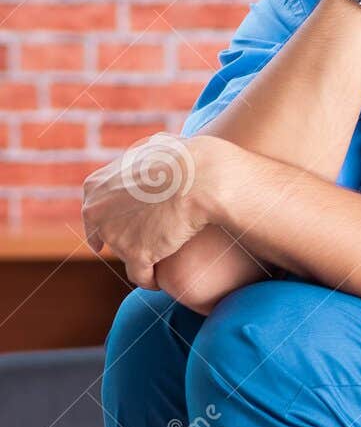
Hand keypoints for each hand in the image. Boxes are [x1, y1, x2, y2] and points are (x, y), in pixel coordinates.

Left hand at [81, 133, 229, 289]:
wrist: (199, 176)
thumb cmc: (182, 158)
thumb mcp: (149, 147)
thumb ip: (139, 158)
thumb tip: (143, 156)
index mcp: (95, 186)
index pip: (94, 215)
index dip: (110, 225)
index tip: (117, 236)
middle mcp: (96, 212)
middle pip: (107, 236)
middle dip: (124, 241)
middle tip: (147, 244)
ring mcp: (115, 235)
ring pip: (126, 256)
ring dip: (142, 258)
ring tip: (162, 257)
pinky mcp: (137, 255)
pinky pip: (141, 277)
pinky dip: (150, 279)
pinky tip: (160, 279)